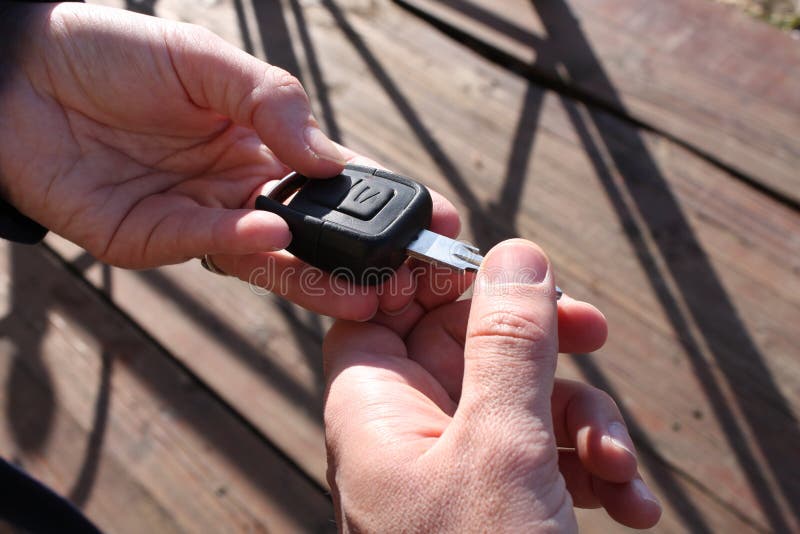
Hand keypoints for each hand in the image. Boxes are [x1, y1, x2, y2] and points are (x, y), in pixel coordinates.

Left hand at [0, 3, 458, 318]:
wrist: (18, 73)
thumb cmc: (115, 54)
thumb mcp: (207, 59)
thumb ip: (273, 103)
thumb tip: (328, 158)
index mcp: (263, 146)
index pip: (337, 183)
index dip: (384, 202)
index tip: (436, 219)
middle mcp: (241, 190)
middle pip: (315, 234)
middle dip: (366, 257)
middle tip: (416, 272)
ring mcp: (201, 219)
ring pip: (274, 258)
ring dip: (322, 275)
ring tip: (371, 287)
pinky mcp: (154, 241)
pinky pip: (210, 245)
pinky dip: (245, 241)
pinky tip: (276, 231)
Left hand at [323, 240, 661, 530]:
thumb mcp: (501, 445)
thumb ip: (507, 344)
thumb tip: (515, 257)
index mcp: (376, 404)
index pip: (383, 304)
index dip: (430, 272)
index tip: (495, 257)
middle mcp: (410, 428)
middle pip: (468, 343)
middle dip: (537, 341)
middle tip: (590, 329)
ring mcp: (456, 465)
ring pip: (519, 397)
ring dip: (581, 420)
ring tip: (612, 463)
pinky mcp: (499, 500)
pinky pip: (544, 453)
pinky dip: (589, 468)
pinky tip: (629, 501)